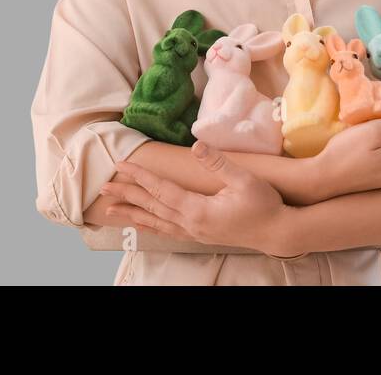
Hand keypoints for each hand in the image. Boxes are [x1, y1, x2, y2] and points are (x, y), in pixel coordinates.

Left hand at [100, 141, 299, 257]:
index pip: (161, 190)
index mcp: (198, 210)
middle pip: (152, 207)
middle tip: (103, 189)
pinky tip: (142, 224)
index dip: (140, 176)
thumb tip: (197, 145)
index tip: (121, 166)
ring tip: (111, 211)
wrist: (277, 232)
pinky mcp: (200, 235)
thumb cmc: (264, 205)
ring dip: (133, 214)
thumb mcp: (244, 180)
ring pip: (156, 222)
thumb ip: (218, 163)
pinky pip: (167, 230)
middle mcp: (191, 224)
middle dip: (127, 196)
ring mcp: (195, 232)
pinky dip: (150, 226)